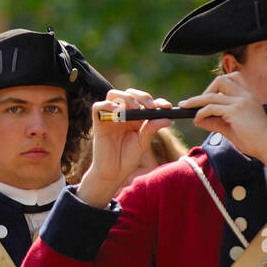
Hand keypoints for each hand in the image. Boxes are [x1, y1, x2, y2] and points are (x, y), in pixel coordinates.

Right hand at [78, 88, 172, 207]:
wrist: (113, 172)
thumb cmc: (128, 159)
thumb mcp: (143, 143)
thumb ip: (151, 129)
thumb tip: (168, 119)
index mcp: (136, 118)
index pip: (145, 102)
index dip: (156, 101)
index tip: (166, 106)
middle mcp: (123, 114)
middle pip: (130, 94)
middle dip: (141, 96)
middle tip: (150, 106)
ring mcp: (110, 117)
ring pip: (114, 94)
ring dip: (126, 97)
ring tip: (134, 108)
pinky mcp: (99, 122)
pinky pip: (98, 106)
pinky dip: (108, 105)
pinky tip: (118, 112)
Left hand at [179, 72, 266, 162]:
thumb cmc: (254, 140)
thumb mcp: (232, 127)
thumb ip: (215, 121)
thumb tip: (197, 119)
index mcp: (250, 96)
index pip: (234, 77)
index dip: (218, 84)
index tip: (208, 96)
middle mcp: (246, 95)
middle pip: (221, 80)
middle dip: (206, 90)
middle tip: (196, 103)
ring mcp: (241, 102)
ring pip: (211, 95)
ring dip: (195, 102)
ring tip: (186, 108)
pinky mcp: (235, 111)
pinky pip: (210, 108)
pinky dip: (200, 113)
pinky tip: (198, 120)